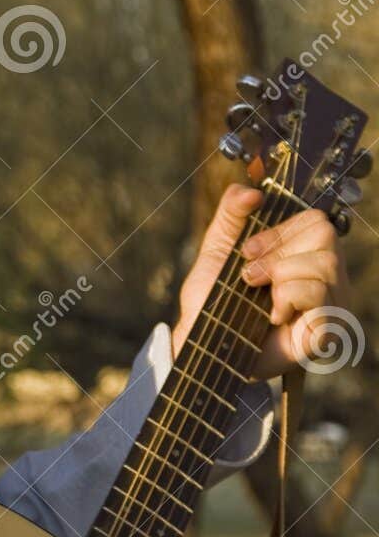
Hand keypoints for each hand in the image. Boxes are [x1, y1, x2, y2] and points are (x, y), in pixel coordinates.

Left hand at [172, 183, 345, 378]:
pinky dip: (288, 299)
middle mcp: (328, 277)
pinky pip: (319, 294)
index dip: (280, 230)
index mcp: (307, 255)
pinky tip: (273, 316)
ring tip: (260, 298)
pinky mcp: (329, 329)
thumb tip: (249, 191)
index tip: (247, 251)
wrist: (203, 345)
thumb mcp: (218, 252)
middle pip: (325, 234)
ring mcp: (333, 303)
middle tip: (250, 277)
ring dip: (279, 277)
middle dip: (278, 253)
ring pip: (325, 263)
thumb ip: (231, 216)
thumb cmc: (215, 303)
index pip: (316, 219)